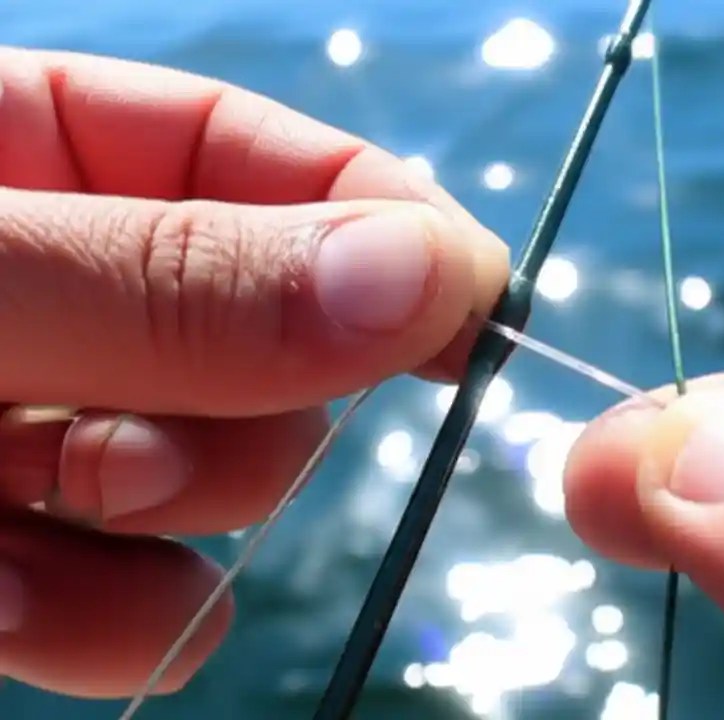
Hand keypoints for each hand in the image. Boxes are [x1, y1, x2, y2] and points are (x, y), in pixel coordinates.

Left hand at [0, 49, 507, 696]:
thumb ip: (169, 284)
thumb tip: (428, 277)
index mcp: (28, 156)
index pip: (258, 157)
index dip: (380, 223)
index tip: (477, 309)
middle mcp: (59, 292)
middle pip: (271, 339)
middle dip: (237, 416)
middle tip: (125, 454)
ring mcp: (37, 429)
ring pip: (225, 485)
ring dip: (162, 528)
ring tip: (8, 540)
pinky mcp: (17, 563)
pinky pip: (147, 607)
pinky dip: (102, 626)